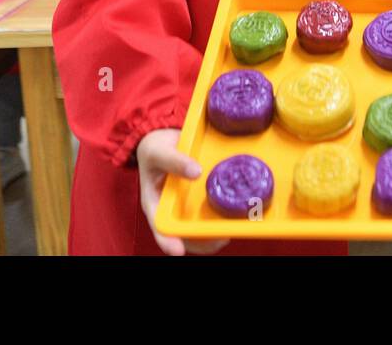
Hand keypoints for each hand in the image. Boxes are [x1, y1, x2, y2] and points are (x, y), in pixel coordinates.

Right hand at [136, 129, 228, 256]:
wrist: (166, 140)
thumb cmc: (155, 149)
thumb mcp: (157, 151)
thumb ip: (174, 160)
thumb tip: (196, 172)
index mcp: (155, 203)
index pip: (160, 227)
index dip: (167, 242)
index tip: (177, 251)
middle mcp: (172, 210)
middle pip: (184, 235)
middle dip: (202, 243)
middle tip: (221, 239)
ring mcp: (187, 206)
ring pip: (199, 227)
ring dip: (215, 233)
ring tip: (232, 230)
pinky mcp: (201, 198)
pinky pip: (211, 210)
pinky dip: (223, 214)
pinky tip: (237, 213)